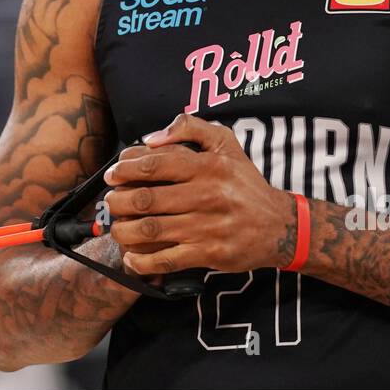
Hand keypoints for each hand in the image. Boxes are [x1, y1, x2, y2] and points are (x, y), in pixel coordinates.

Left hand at [103, 112, 296, 275]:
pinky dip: (142, 261)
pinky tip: (132, 257)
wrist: (279, 225)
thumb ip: (190, 128)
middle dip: (118, 201)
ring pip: (150, 230)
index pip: (154, 165)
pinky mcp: (209, 254)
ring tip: (117, 227)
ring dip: (123, 231)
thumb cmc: (244, 183)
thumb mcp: (226, 144)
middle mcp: (206, 195)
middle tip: (111, 202)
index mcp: (207, 166)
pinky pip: (166, 259)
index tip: (112, 175)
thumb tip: (151, 138)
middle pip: (145, 199)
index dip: (124, 170)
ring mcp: (207, 226)